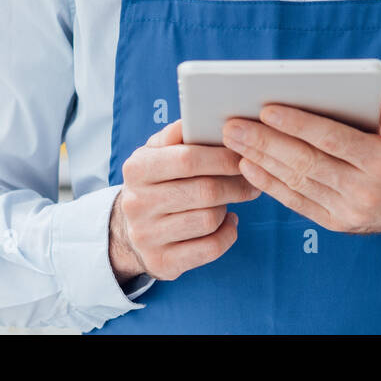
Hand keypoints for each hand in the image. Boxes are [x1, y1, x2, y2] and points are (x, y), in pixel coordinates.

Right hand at [109, 119, 261, 285]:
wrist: (129, 230)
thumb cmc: (155, 181)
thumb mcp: (155, 153)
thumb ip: (176, 135)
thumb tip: (199, 118)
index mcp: (137, 168)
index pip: (187, 160)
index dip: (222, 157)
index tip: (243, 155)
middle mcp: (137, 203)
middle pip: (204, 192)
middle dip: (236, 184)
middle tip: (252, 179)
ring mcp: (148, 236)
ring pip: (209, 220)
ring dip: (229, 207)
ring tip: (232, 198)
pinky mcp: (162, 262)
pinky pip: (210, 248)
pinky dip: (228, 234)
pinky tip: (228, 221)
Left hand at [221, 96, 380, 249]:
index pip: (334, 140)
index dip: (299, 125)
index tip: (267, 108)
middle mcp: (363, 191)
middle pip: (306, 162)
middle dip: (265, 142)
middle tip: (232, 124)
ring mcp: (347, 211)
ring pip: (296, 182)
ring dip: (260, 161)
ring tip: (231, 140)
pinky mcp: (336, 223)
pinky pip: (297, 202)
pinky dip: (270, 184)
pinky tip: (248, 166)